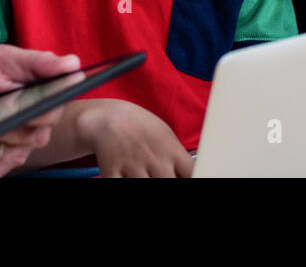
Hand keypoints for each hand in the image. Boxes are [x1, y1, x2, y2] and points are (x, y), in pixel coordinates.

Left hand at [0, 45, 80, 177]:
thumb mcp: (5, 58)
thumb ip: (39, 63)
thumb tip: (73, 64)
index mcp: (45, 100)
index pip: (54, 111)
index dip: (42, 109)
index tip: (25, 100)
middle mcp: (36, 128)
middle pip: (35, 137)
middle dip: (11, 121)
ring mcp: (17, 150)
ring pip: (12, 154)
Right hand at [76, 99, 192, 176]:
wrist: (108, 117)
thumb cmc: (142, 128)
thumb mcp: (166, 136)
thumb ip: (178, 158)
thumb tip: (195, 172)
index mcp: (172, 150)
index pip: (193, 171)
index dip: (197, 176)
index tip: (197, 176)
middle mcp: (155, 159)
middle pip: (170, 182)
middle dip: (170, 183)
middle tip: (166, 177)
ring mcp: (133, 166)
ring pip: (147, 187)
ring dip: (148, 185)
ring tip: (149, 177)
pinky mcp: (112, 172)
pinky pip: (119, 186)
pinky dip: (126, 185)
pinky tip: (129, 178)